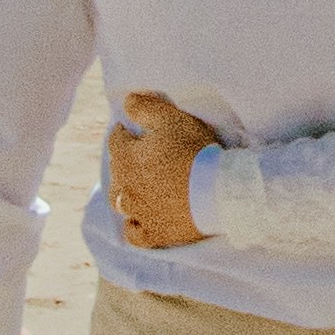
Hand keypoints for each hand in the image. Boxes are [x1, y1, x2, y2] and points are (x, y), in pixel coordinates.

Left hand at [110, 91, 219, 247]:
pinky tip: (139, 219)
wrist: (218, 190)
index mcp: (126, 158)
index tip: (129, 130)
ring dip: (125, 192)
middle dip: (124, 161)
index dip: (124, 132)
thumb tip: (126, 101)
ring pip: (120, 202)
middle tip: (140, 156)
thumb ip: (146, 107)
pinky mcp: (153, 234)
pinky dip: (134, 225)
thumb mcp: (172, 118)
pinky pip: (134, 232)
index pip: (116, 140)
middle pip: (116, 172)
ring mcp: (138, 213)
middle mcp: (125, 188)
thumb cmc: (194, 150)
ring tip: (137, 186)